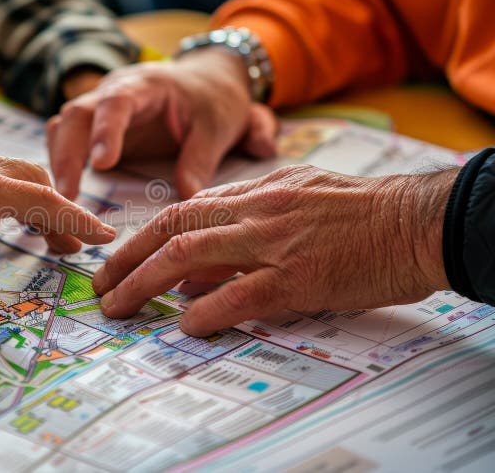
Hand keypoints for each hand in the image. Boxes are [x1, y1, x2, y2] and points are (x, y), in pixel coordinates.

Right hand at [47, 47, 277, 200]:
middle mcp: (113, 91)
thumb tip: (187, 196)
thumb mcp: (219, 127)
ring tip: (62, 201)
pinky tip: (66, 194)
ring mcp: (99, 109)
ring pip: (63, 127)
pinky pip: (66, 140)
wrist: (207, 82)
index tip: (102, 164)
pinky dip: (60, 164)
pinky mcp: (95, 129)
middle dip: (66, 154)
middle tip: (67, 195)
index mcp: (146, 85)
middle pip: (76, 115)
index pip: (116, 102)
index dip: (105, 131)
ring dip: (58, 162)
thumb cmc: (213, 102)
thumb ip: (202, 159)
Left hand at [92, 165, 455, 336]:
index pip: (181, 209)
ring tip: (118, 307)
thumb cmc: (358, 213)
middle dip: (126, 259)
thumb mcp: (293, 197)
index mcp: (253, 190)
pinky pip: (237, 294)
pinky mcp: (297, 276)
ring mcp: (272, 240)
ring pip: (189, 256)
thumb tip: (197, 266)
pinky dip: (204, 311)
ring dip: (144, 283)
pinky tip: (185, 325)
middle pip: (171, 228)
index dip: (142, 236)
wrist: (414, 220)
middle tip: (101, 287)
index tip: (118, 259)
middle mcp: (253, 209)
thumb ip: (243, 222)